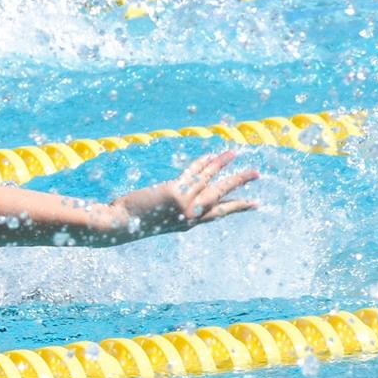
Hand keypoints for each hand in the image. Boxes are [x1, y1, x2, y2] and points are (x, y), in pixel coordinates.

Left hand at [111, 148, 258, 237]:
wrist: (120, 224)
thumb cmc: (136, 221)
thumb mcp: (161, 218)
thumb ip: (176, 208)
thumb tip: (183, 194)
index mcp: (189, 222)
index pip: (219, 213)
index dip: (237, 206)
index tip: (255, 203)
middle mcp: (191, 215)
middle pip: (222, 195)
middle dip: (240, 183)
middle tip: (258, 173)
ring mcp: (185, 204)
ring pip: (209, 180)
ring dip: (223, 165)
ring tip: (236, 153)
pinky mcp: (175, 193)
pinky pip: (193, 173)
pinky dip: (203, 162)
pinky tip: (212, 153)